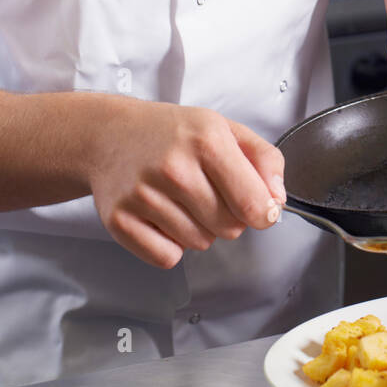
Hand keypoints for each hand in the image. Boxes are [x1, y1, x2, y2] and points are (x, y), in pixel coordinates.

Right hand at [86, 97, 286, 268]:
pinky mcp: (120, 221)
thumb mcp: (225, 129)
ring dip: (199, 229)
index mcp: (207, 140)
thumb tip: (277, 200)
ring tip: (182, 200)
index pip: (254, 203)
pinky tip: (162, 216)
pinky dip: (171, 245)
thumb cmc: (172, 133)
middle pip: (229, 228)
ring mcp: (144, 195)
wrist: (110, 135)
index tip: (260, 208)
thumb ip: (264, 160)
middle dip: (228, 216)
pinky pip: (167, 258)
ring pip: (200, 243)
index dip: (264, 212)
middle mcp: (174, 168)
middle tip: (208, 192)